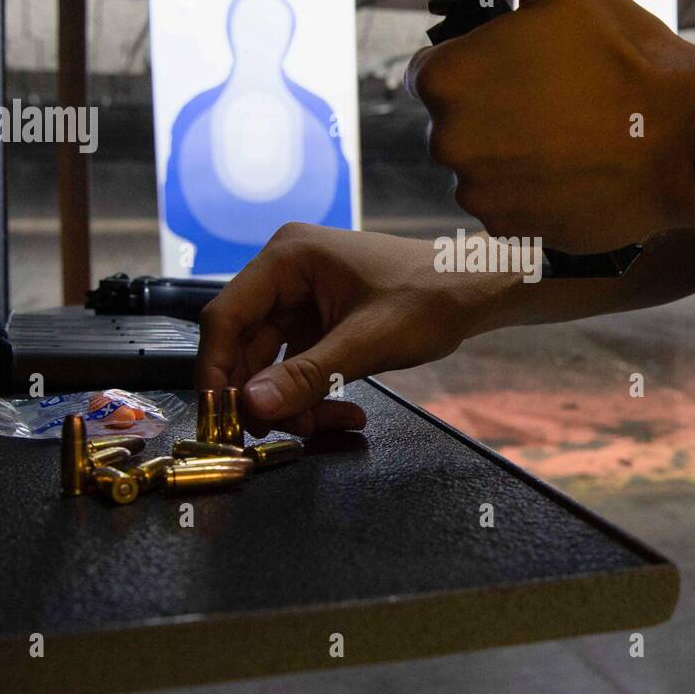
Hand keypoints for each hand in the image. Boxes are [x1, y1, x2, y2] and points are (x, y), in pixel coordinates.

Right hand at [196, 224, 506, 433]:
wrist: (478, 289)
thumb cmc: (431, 297)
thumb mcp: (368, 342)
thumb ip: (307, 375)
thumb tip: (252, 406)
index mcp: (288, 256)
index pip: (226, 316)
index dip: (216, 369)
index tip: (220, 416)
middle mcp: (287, 271)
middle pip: (246, 344)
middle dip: (263, 395)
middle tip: (276, 437)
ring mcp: (304, 296)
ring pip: (274, 361)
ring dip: (294, 401)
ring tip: (332, 426)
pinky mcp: (322, 318)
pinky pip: (300, 363)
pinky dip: (314, 392)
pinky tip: (344, 414)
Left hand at [404, 0, 694, 252]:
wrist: (684, 140)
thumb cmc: (623, 54)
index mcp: (446, 77)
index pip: (432, 68)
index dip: (479, 59)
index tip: (527, 60)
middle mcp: (447, 141)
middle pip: (452, 118)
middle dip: (489, 104)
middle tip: (555, 95)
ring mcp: (477, 190)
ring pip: (476, 162)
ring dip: (506, 148)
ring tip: (568, 133)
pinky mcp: (507, 227)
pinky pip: (503, 201)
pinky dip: (527, 186)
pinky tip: (570, 167)